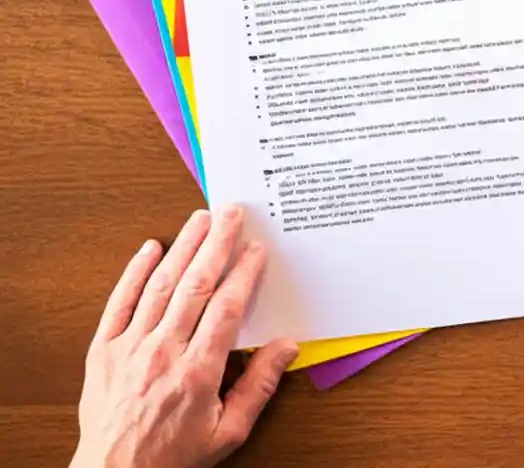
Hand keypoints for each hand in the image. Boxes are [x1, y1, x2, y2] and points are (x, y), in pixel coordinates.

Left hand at [73, 206, 297, 467]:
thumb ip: (259, 386)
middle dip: (216, 244)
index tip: (256, 249)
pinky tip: (150, 248)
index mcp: (198, 372)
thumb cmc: (172, 457)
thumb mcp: (228, 431)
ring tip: (199, 218)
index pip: (227, 308)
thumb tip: (287, 349)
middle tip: (231, 214)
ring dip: (183, 247)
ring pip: (160, 285)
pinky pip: (120, 302)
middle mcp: (163, 352)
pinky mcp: (102, 350)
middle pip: (195, 285)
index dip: (244, 273)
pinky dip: (134, 272)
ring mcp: (129, 348)